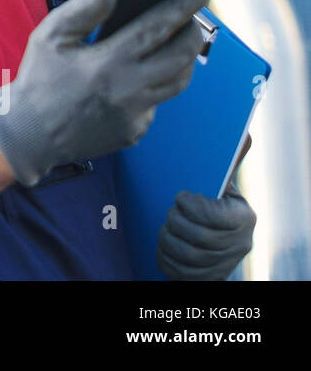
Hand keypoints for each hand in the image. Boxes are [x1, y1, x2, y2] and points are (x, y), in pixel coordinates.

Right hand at [0, 0, 208, 186]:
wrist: (29, 135)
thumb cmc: (37, 81)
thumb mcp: (49, 37)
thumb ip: (83, 9)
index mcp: (108, 62)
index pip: (157, 28)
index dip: (181, 8)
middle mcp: (129, 90)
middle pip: (181, 58)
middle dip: (192, 34)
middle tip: (192, 19)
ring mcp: (135, 114)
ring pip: (177, 83)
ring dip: (183, 60)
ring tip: (174, 44)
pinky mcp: (134, 131)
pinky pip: (155, 103)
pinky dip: (153, 86)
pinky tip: (135, 77)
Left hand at [157, 134, 256, 279]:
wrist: (216, 231)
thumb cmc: (211, 197)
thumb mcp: (220, 179)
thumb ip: (228, 159)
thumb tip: (245, 132)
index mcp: (243, 216)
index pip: (213, 217)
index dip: (190, 207)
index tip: (180, 196)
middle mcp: (240, 243)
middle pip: (198, 238)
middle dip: (175, 223)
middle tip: (169, 213)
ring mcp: (226, 263)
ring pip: (188, 258)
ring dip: (168, 241)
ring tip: (165, 228)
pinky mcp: (210, 277)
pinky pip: (181, 274)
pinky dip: (166, 260)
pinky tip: (164, 247)